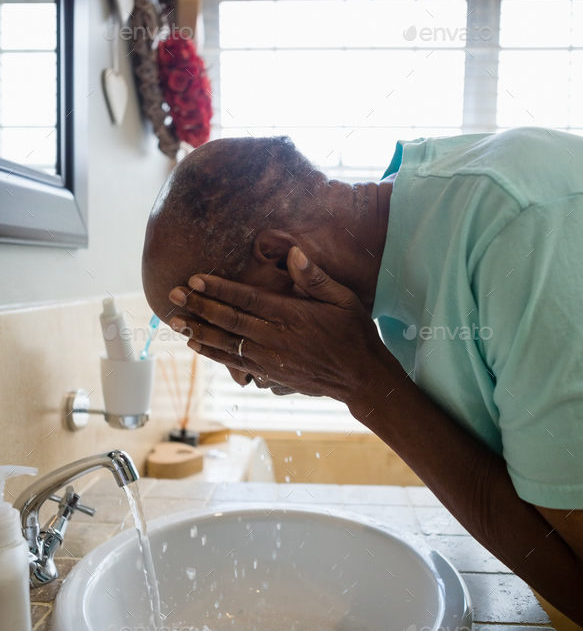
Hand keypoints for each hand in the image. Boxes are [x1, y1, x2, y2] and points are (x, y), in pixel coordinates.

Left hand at [168, 247, 396, 404]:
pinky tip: (195, 344)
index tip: (195, 279)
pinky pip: (234, 361)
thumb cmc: (353, 333)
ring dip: (198, 330)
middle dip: (199, 307)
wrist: (361, 377)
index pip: (247, 299)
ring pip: (226, 342)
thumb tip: (294, 253)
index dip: (219, 289)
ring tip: (175, 321)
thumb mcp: (342, 298)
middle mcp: (276, 337)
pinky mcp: (269, 373)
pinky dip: (212, 352)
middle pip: (229, 320)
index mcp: (292, 315)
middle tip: (173, 295)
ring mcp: (270, 358)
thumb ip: (315, 277)